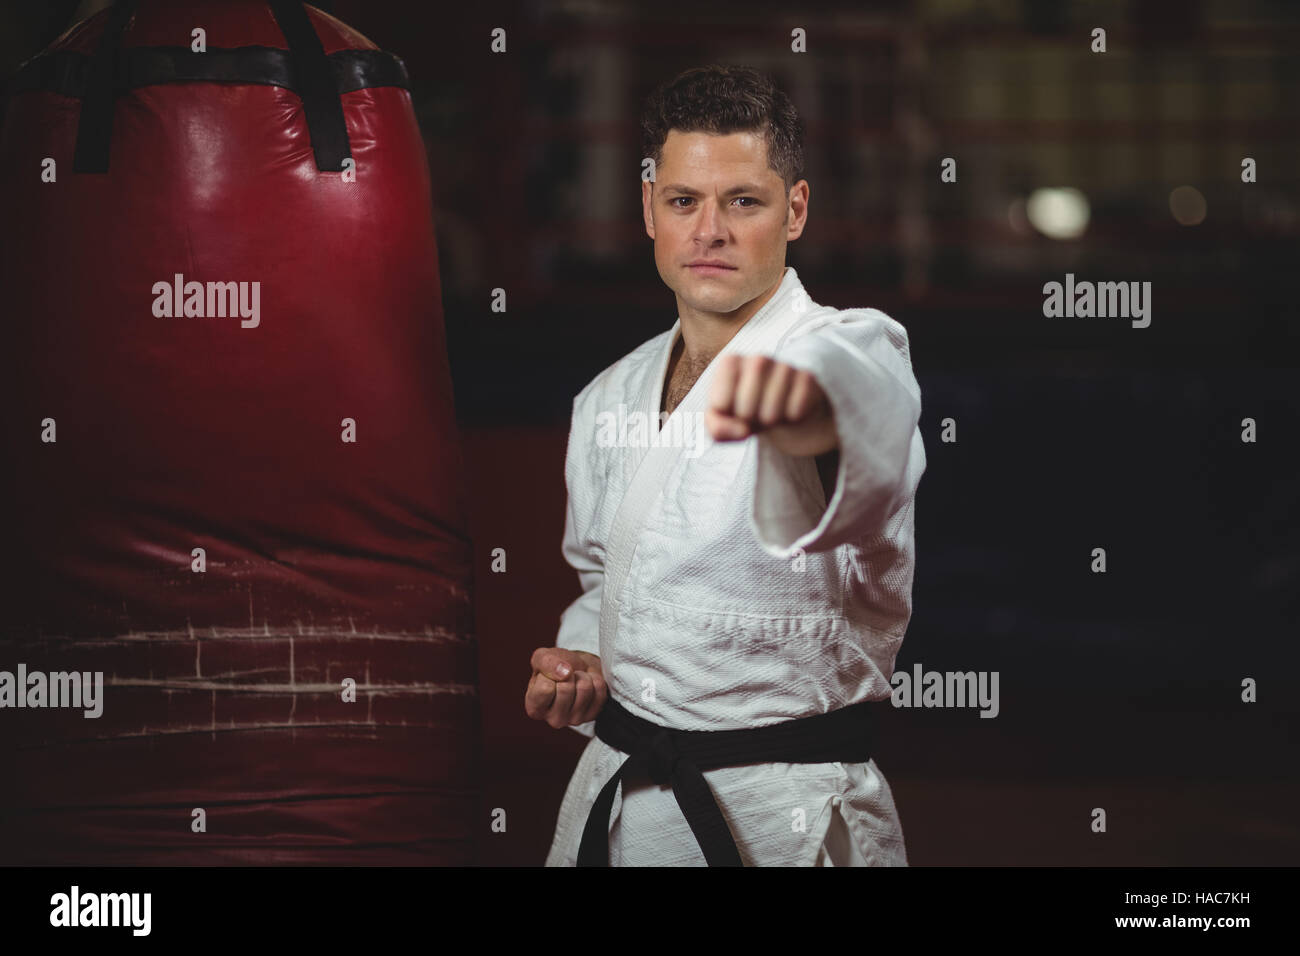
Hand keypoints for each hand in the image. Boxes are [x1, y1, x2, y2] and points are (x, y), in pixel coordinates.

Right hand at [524, 647, 607, 728]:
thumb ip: (546, 662)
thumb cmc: (556, 665)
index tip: (551, 673)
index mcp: (535, 708)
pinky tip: (588, 684)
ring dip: (582, 676)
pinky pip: (600, 691)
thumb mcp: (543, 657)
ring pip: (585, 689)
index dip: (550, 673)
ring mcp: (574, 720)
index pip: (545, 689)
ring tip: (577, 678)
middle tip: (567, 675)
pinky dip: (595, 679)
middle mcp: (553, 719)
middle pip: (566, 690)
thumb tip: (564, 673)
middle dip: (569, 674)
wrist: (578, 667)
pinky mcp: (593, 716)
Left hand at [706, 354, 837, 456]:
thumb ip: (717, 428)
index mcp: (730, 362)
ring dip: (771, 422)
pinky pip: (796, 411)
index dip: (727, 416)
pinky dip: (791, 419)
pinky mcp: (807, 377)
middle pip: (746, 409)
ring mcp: (784, 366)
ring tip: (771, 412)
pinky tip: (790, 408)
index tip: (733, 408)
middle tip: (754, 413)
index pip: (721, 403)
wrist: (780, 407)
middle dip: (749, 421)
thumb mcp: (721, 420)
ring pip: (772, 412)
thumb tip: (742, 431)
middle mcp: (757, 358)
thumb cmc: (743, 410)